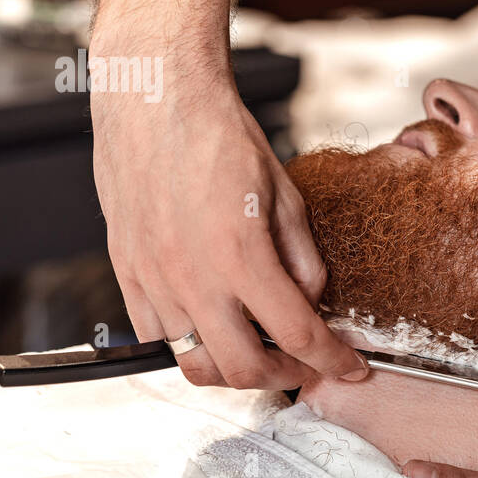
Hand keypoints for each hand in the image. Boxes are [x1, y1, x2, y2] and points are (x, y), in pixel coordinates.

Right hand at [90, 46, 366, 389]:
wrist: (156, 100)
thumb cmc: (219, 135)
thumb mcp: (286, 194)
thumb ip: (304, 259)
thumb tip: (311, 303)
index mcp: (241, 256)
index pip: (298, 334)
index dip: (332, 362)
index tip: (350, 369)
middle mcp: (192, 278)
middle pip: (245, 368)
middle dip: (287, 378)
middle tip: (307, 366)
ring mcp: (154, 281)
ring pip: (194, 363)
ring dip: (235, 370)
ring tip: (261, 353)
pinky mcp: (127, 273)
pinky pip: (157, 337)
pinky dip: (191, 346)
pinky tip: (215, 328)